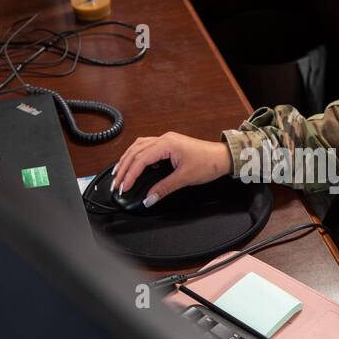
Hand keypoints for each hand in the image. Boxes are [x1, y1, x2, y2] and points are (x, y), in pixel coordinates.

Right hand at [111, 132, 232, 206]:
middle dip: (123, 169)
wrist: (222, 157)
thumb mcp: (184, 178)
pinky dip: (136, 156)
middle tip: (116, 184)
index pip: (141, 159)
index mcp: (166, 144)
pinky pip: (145, 147)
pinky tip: (132, 164)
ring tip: (118, 174)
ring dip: (127, 160)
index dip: (130, 175)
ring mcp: (165, 140)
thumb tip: (149, 199)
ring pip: (138, 148)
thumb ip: (164, 189)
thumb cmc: (208, 163)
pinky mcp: (168, 145)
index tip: (123, 187)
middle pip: (135, 152)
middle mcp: (163, 139)